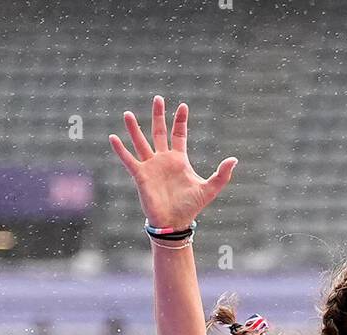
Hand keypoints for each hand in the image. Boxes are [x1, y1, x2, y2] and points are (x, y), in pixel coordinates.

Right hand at [109, 95, 236, 229]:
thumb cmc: (190, 208)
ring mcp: (151, 167)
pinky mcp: (141, 176)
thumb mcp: (209, 189)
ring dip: (134, 128)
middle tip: (158, 98)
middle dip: (159, 115)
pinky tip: (113, 137)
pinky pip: (128, 160)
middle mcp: (163, 160)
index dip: (180, 121)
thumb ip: (222, 174)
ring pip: (141, 142)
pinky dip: (120, 150)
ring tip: (127, 114)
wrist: (174, 223)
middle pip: (159, 132)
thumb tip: (234, 159)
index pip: (179, 135)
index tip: (183, 106)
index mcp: (179, 160)